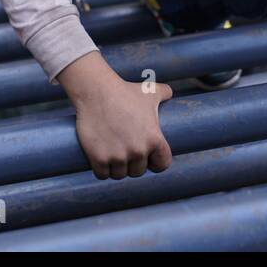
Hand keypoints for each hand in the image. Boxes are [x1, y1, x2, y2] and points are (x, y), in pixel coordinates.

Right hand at [58, 52, 173, 178]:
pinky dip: (101, 170)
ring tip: (113, 156)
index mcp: (154, 139)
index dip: (155, 162)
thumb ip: (164, 92)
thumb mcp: (149, 91)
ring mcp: (118, 156)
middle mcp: (138, 151)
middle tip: (125, 152)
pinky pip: (102, 175)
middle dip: (132, 164)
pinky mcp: (99, 158)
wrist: (96, 91)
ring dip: (116, 169)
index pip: (162, 164)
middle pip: (138, 171)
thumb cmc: (124, 91)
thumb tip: (169, 93)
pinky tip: (101, 162)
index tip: (148, 158)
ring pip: (119, 175)